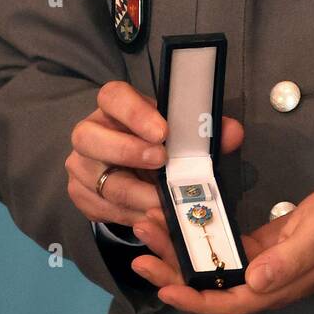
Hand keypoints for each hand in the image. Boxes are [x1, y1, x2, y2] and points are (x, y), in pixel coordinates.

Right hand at [66, 79, 243, 228]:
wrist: (134, 170)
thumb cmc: (159, 142)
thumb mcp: (180, 132)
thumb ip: (206, 131)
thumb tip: (232, 133)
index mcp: (114, 105)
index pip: (113, 97)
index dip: (135, 112)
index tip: (162, 132)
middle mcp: (89, 132)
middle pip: (90, 138)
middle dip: (128, 152)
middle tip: (161, 163)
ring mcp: (80, 165)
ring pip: (100, 180)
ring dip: (136, 195)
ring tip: (164, 203)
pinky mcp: (80, 194)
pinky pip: (102, 209)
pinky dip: (130, 215)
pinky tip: (152, 217)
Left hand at [130, 183, 313, 313]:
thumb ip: (288, 261)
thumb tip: (253, 280)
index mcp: (275, 287)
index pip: (225, 302)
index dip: (192, 300)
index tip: (162, 287)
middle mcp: (262, 282)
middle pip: (209, 287)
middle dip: (172, 272)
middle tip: (140, 250)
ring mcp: (261, 265)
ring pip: (212, 267)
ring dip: (181, 252)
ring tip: (152, 228)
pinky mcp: (261, 247)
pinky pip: (223, 248)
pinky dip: (201, 238)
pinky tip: (183, 224)